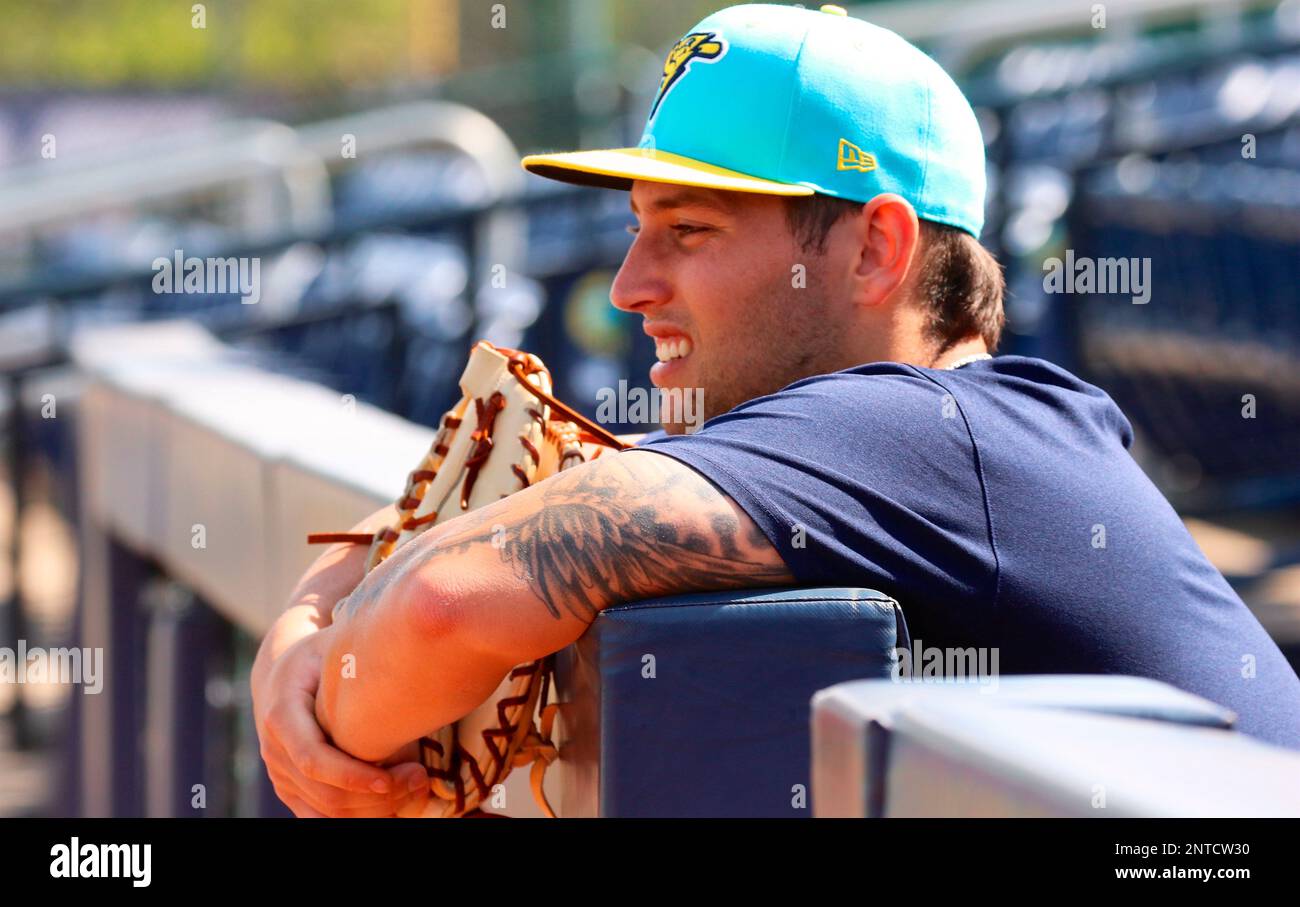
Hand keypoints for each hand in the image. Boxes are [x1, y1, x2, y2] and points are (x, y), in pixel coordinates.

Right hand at [253, 629, 428, 816]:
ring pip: (328, 812)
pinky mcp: (293, 791)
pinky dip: (361, 815)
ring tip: (417, 787)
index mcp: (281, 714)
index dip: (352, 776)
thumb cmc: (317, 659)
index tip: (391, 779)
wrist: (281, 678)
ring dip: (375, 808)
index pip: (313, 758)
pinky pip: (324, 817)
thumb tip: (402, 663)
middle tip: (421, 780)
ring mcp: (282, 776)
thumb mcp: (331, 648)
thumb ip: (354, 661)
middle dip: (376, 795)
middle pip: (326, 793)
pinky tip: (396, 801)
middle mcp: (275, 751)